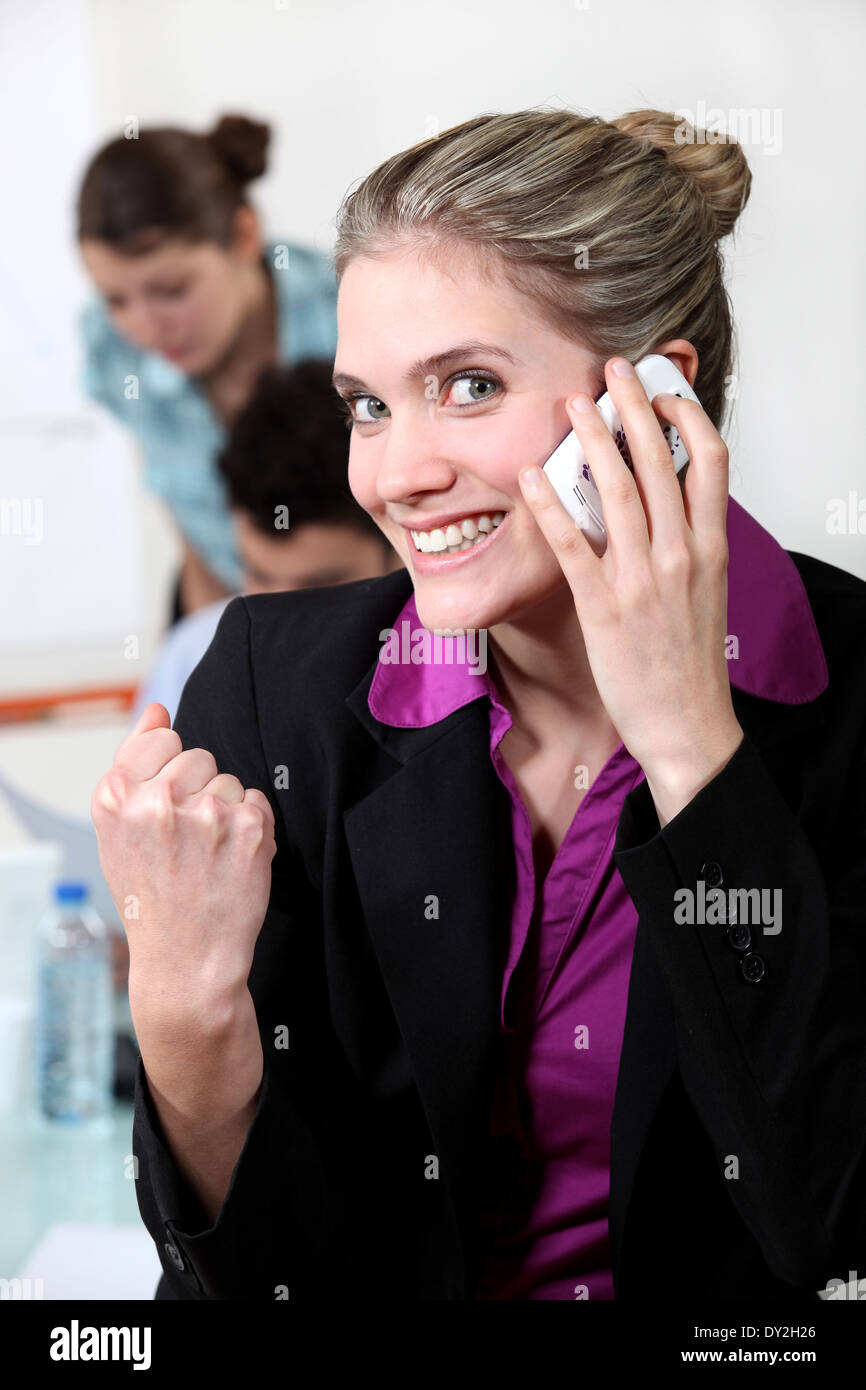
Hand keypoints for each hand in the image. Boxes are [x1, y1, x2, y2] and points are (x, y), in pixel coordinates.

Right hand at [91, 702, 276, 1034]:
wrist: (187, 963)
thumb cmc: (152, 898)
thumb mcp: (118, 833)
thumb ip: (134, 765)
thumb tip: (158, 709)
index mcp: (115, 799)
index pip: (160, 738)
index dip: (168, 773)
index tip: (166, 808)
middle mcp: (157, 802)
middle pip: (199, 756)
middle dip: (199, 792)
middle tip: (188, 842)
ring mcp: (206, 814)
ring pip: (229, 780)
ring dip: (226, 812)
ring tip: (209, 856)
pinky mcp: (250, 827)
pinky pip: (258, 800)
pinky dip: (252, 828)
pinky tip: (233, 860)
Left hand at [518, 357, 743, 825]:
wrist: (688, 726)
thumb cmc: (690, 664)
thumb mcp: (706, 593)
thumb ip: (689, 544)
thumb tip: (665, 505)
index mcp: (710, 548)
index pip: (712, 461)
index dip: (688, 417)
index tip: (665, 391)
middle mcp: (681, 555)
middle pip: (660, 461)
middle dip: (634, 405)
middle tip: (612, 369)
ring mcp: (641, 580)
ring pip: (619, 490)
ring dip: (593, 439)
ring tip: (573, 403)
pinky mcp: (603, 606)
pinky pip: (571, 544)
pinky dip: (549, 505)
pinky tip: (531, 476)